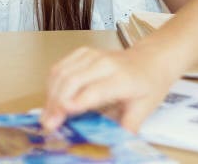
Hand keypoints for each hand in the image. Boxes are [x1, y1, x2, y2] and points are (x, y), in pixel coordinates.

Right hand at [42, 44, 178, 132]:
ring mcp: (90, 55)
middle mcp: (104, 63)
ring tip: (47, 114)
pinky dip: (52, 83)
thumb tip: (113, 143)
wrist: (149, 59)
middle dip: (57, 102)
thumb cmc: (147, 83)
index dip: (77, 102)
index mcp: (122, 78)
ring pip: (61, 72)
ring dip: (50, 94)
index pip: (94, 90)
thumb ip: (127, 126)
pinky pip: (60, 66)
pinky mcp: (81, 52)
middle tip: (49, 123)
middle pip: (72, 80)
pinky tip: (51, 98)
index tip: (63, 115)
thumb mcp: (144, 108)